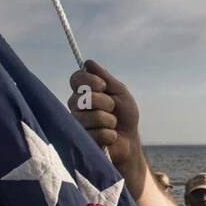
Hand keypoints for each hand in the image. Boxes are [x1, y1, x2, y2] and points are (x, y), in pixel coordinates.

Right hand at [67, 60, 144, 180]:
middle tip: (113, 109)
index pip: (75, 79)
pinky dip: (110, 135)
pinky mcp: (81, 142)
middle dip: (105, 102)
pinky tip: (111, 137)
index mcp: (83, 93)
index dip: (88, 80)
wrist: (130, 140)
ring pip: (90, 117)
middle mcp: (75, 107)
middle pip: (83, 98)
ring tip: (112, 125)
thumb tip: (88, 63)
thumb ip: (105, 78)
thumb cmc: (125, 115)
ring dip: (109, 120)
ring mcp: (76, 125)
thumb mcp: (120, 92)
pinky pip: (96, 134)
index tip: (102, 85)